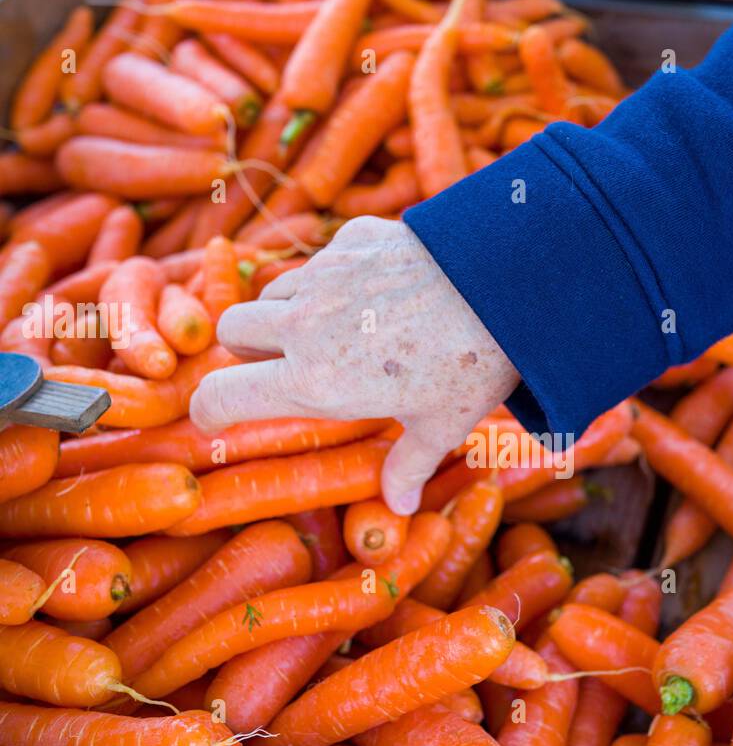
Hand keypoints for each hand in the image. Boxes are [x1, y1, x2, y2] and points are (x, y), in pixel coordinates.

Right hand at [190, 217, 519, 513]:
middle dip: (248, 349)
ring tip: (334, 329)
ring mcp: (325, 275)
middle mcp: (304, 325)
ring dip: (286, 310)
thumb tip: (398, 507)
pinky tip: (376, 289)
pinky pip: (322, 256)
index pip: (221, 395)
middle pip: (233, 330)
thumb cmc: (473, 365)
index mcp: (314, 381)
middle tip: (287, 365)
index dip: (208, 410)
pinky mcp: (352, 238)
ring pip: (273, 290)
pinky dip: (333, 274)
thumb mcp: (442, 425)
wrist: (511, 284)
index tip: (213, 417)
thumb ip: (408, 466)